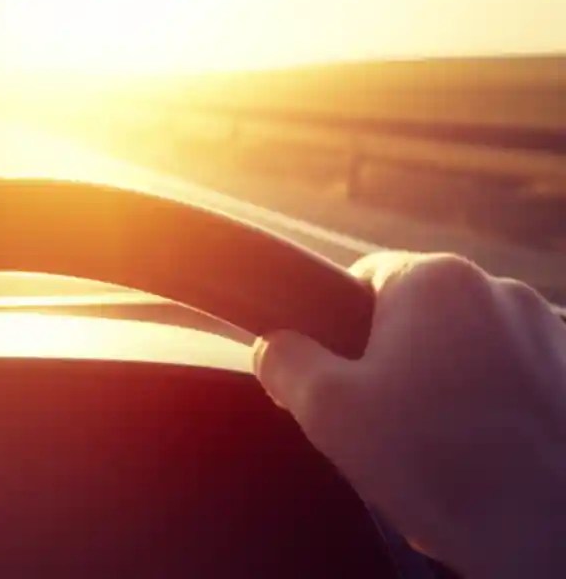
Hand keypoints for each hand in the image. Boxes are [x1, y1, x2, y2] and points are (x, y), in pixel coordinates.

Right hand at [254, 252, 565, 577]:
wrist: (554, 533)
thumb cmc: (442, 465)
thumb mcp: (326, 411)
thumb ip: (285, 362)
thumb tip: (274, 347)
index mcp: (434, 280)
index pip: (362, 279)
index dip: (338, 333)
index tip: (337, 382)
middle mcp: (499, 289)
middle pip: (417, 318)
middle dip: (394, 367)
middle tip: (382, 428)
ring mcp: (550, 332)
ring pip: (467, 352)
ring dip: (445, 391)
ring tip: (438, 452)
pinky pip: (513, 380)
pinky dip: (493, 413)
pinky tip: (482, 459)